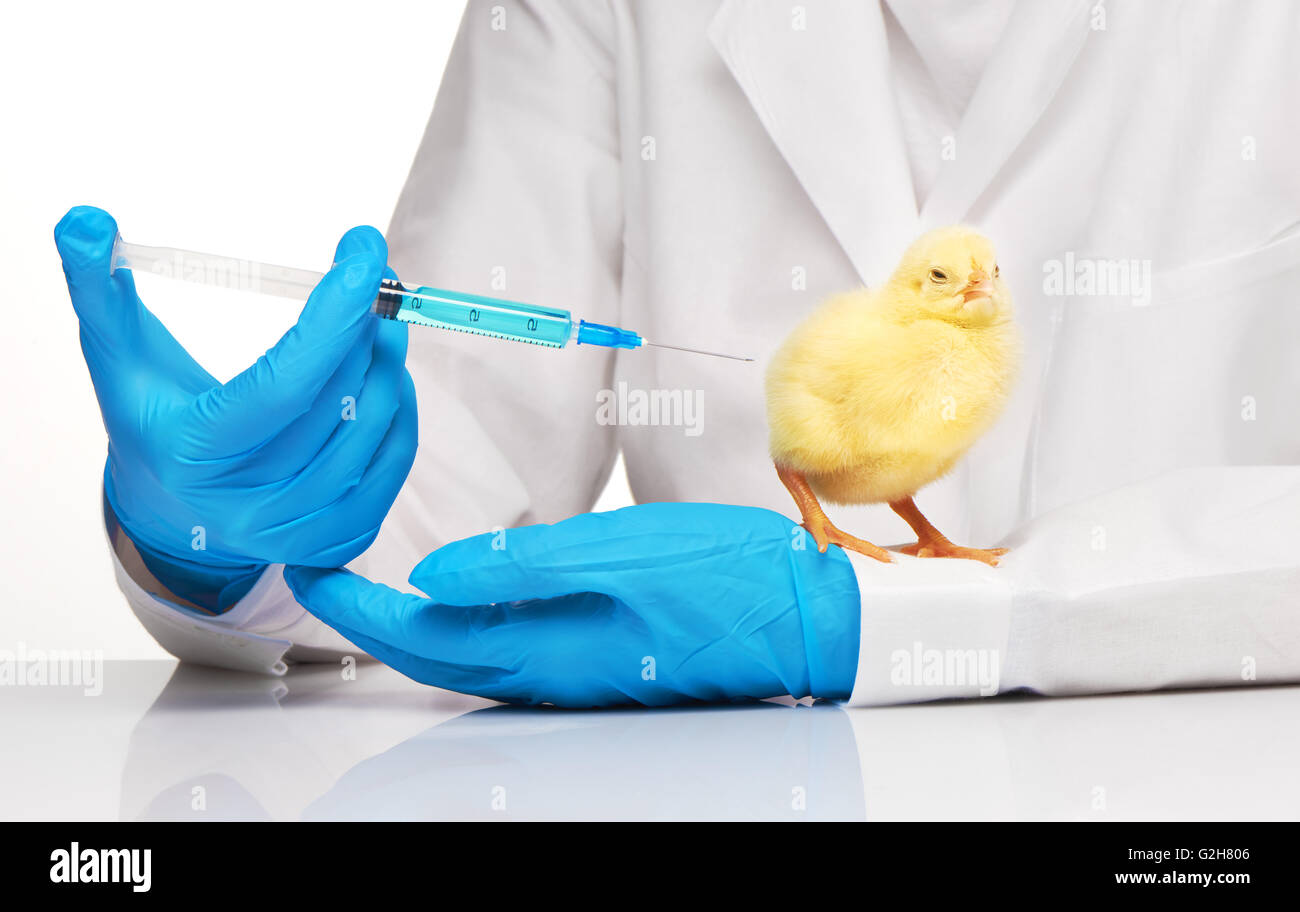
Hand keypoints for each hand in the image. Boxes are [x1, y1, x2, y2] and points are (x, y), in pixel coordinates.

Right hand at [55, 206, 417, 609]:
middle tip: (371, 281)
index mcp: (193, 454)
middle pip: (338, 404)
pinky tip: (387, 377)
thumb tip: (84, 220)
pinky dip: (401, 415)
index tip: (364, 252)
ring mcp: (293, 529)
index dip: (333, 316)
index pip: (283, 384)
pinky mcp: (332, 540)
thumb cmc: (151, 418)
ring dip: (388, 366)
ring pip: (373, 433)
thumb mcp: (117, 357)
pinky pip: (391, 468)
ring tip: (380, 325)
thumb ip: (96, 287)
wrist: (169, 510)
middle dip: (366, 331)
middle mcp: (246, 504)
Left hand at [285, 503, 860, 706]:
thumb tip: (431, 577)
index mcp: (546, 647)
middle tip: (323, 576)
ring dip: (414, 624)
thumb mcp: (622, 554)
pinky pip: (510, 646)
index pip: (424, 636)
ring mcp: (578, 666)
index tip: (310, 573)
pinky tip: (466, 597)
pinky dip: (466, 623)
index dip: (360, 608)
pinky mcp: (603, 651)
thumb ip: (522, 566)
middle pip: (435, 653)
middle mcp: (552, 669)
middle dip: (372, 619)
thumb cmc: (725, 581)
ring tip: (375, 586)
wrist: (808, 618)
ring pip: (469, 654)